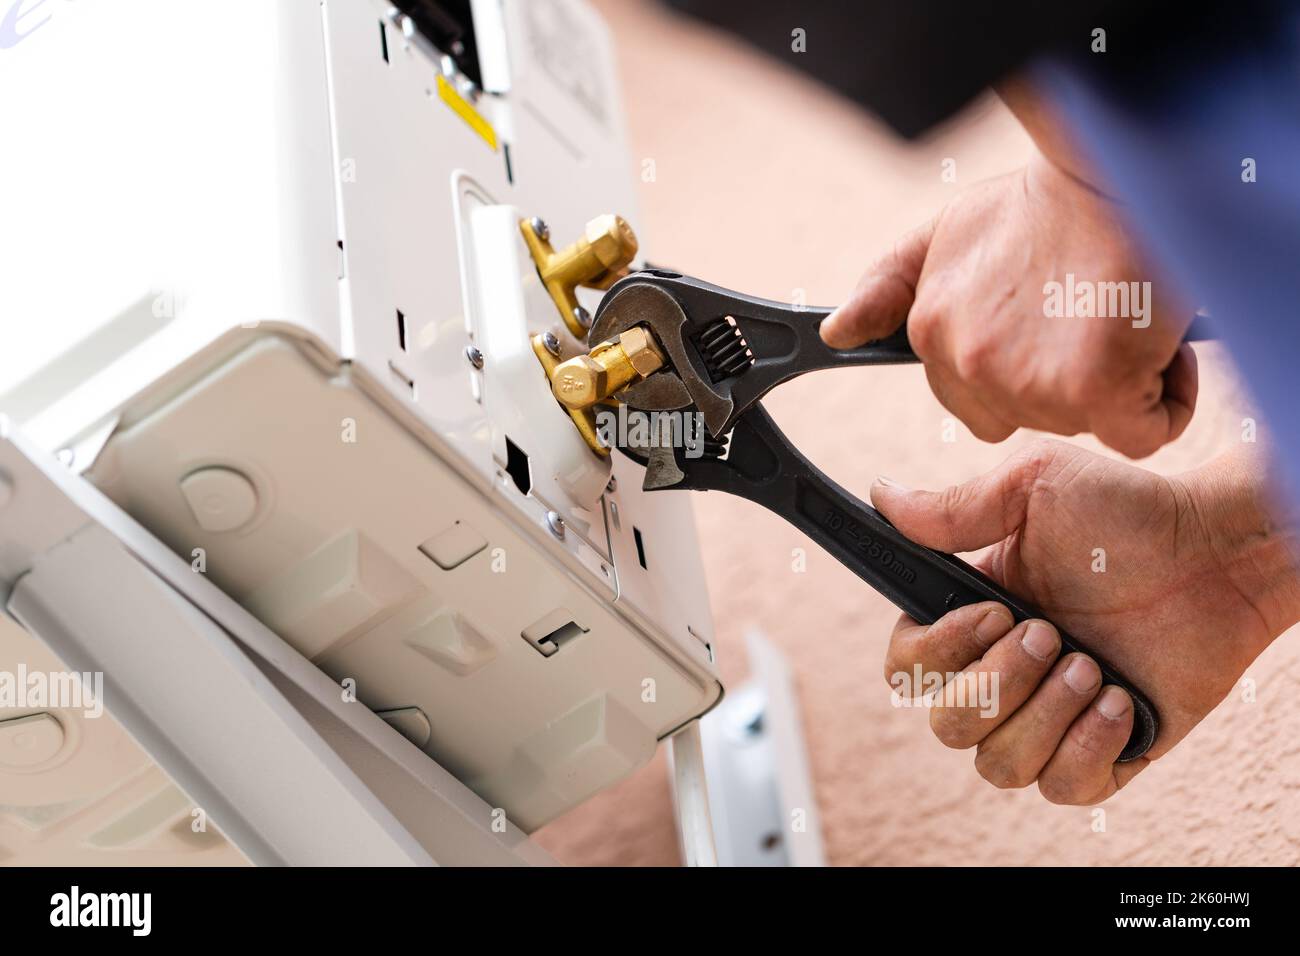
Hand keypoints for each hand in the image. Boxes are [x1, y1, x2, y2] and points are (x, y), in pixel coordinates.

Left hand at [820, 150, 1196, 457]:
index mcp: (933, 333)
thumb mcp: (942, 234)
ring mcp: (1026, 381)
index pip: (978, 403)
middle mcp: (970, 365)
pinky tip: (1160, 344)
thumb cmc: (1040, 200)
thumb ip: (886, 288)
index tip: (1053, 321)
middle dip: (1070, 382)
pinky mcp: (1091, 389)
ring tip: (1124, 312)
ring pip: (1087, 422)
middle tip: (1095, 311)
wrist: (1112, 163)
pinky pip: (1140, 434)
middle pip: (1035, 417)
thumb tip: (835, 335)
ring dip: (1119, 384)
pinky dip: (1165, 401)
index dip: (1028, 372)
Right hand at [872, 440, 1299, 803]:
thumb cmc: (1127, 513)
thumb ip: (951, 508)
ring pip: (998, 765)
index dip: (937, 653)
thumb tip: (881, 495)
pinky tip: (1120, 700)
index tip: (995, 613)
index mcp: (972, 618)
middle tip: (1052, 633)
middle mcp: (1003, 672)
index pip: (906, 667)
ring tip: (1092, 667)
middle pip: (946, 725)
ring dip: (1043, 715)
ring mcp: (1051, 715)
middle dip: (998, 684)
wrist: (1218, 553)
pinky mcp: (1104, 753)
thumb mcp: (1032, 489)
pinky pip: (1060, 788)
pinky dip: (1085, 748)